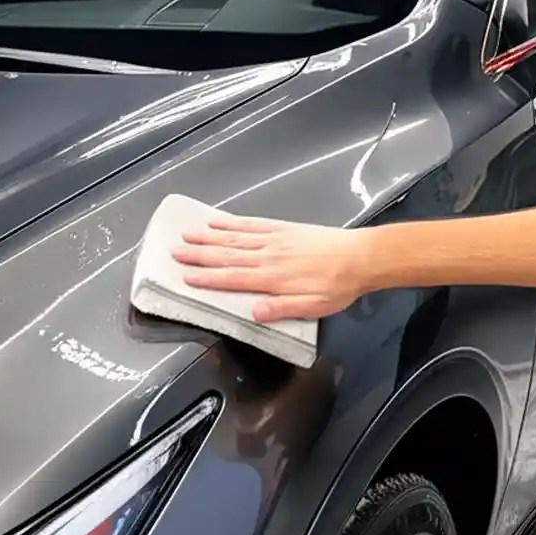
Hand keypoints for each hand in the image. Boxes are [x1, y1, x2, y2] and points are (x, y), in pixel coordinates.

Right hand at [171, 215, 374, 321]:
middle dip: (199, 255)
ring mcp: (273, 240)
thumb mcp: (312, 307)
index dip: (207, 278)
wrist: (361, 257)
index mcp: (272, 278)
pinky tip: (217, 220)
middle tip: (174, 252)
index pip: (232, 278)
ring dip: (208, 237)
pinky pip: (251, 224)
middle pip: (226, 255)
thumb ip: (281, 309)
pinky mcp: (282, 229)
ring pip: (234, 238)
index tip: (185, 277)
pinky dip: (231, 222)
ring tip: (187, 234)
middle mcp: (267, 256)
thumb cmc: (337, 286)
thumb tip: (253, 313)